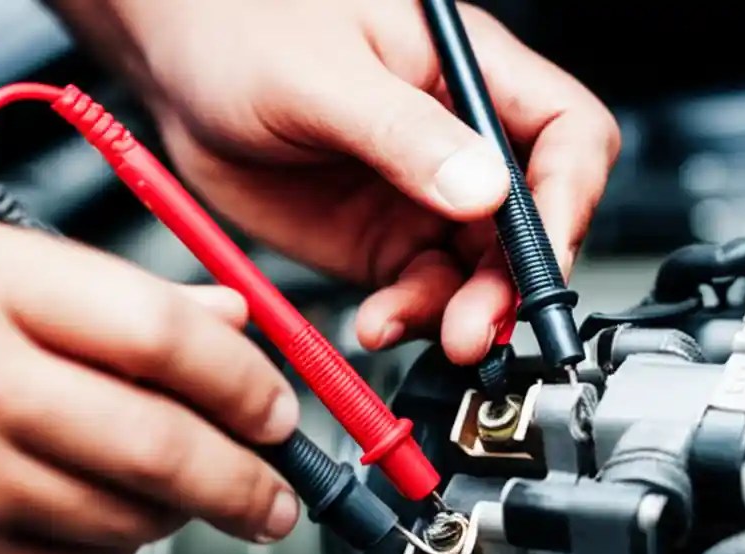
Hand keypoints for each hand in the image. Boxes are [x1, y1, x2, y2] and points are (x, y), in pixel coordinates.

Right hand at [0, 215, 300, 553]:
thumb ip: (118, 295)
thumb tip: (232, 319)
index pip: (165, 340)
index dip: (248, 380)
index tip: (279, 407)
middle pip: (161, 447)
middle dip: (249, 480)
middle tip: (279, 491)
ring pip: (129, 518)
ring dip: (183, 511)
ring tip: (186, 485)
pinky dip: (115, 540)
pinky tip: (97, 504)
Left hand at [50, 0, 619, 364]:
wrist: (176, 66)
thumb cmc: (246, 27)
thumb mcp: (321, 75)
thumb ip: (402, 132)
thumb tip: (482, 187)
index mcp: (471, 75)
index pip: (568, 136)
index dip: (568, 198)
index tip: (540, 252)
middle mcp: (463, 140)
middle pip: (534, 220)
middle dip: (516, 280)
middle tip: (480, 322)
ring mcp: (428, 196)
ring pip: (485, 271)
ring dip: (467, 311)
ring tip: (434, 332)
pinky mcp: (388, 241)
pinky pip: (425, 293)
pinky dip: (412, 317)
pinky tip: (380, 322)